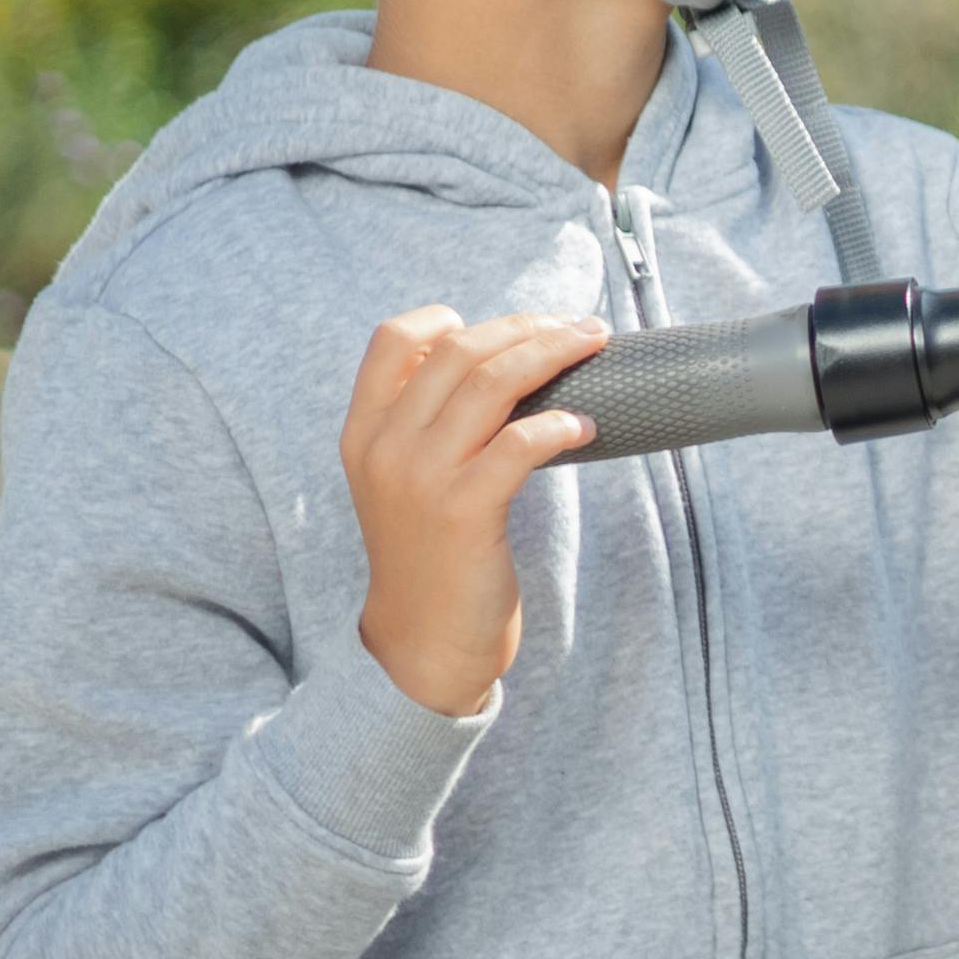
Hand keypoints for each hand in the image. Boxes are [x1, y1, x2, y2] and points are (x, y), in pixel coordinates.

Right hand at [342, 306, 610, 718]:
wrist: (423, 640)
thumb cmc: (430, 553)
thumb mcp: (404, 480)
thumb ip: (427, 424)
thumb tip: (501, 362)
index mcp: (364, 432)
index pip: (391, 340)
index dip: (449, 319)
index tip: (506, 326)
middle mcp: (386, 447)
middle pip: (459, 351)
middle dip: (528, 327)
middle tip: (578, 328)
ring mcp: (422, 479)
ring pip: (492, 383)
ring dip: (554, 354)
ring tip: (593, 349)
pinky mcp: (466, 512)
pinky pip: (520, 443)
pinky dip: (560, 423)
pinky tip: (585, 426)